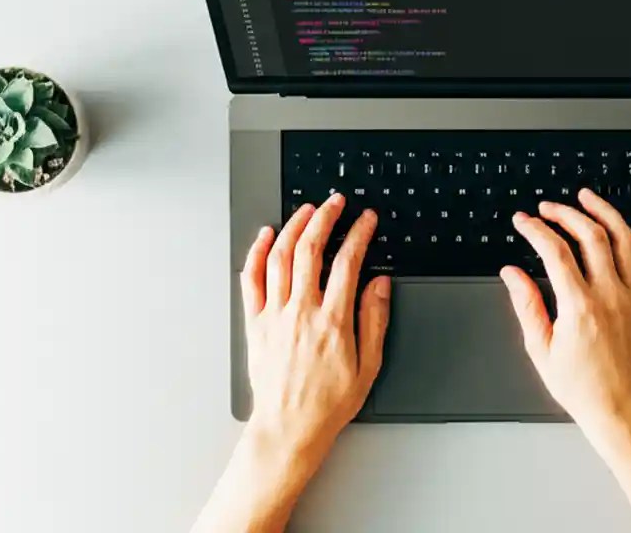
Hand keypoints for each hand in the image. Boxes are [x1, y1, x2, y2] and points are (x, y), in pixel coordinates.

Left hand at [239, 193, 390, 472]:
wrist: (289, 428)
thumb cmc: (327, 403)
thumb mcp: (368, 366)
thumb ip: (374, 320)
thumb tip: (379, 285)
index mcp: (332, 321)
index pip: (347, 261)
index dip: (359, 233)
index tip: (366, 220)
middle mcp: (301, 312)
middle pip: (311, 249)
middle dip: (325, 217)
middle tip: (336, 203)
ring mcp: (274, 315)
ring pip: (280, 256)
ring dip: (293, 226)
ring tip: (306, 210)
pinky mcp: (255, 323)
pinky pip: (251, 278)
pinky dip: (257, 252)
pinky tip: (266, 236)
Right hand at [501, 189, 630, 434]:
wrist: (621, 407)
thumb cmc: (582, 387)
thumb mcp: (541, 350)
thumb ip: (526, 306)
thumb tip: (512, 274)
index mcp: (579, 307)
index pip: (554, 252)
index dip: (535, 230)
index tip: (523, 222)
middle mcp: (609, 296)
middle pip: (589, 236)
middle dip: (565, 214)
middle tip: (548, 209)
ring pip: (623, 239)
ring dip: (604, 211)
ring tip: (586, 198)